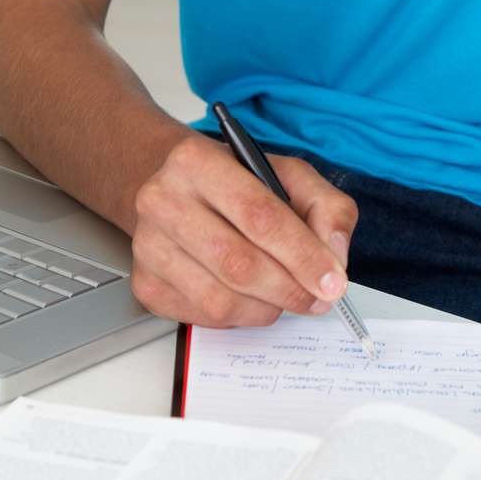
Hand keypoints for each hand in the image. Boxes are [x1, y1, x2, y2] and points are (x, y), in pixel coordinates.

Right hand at [130, 132, 356, 329]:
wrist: (174, 188)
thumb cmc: (234, 181)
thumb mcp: (288, 175)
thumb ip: (326, 207)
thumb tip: (334, 256)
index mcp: (197, 161)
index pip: (259, 216)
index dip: (303, 255)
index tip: (333, 281)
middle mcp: (162, 201)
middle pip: (238, 264)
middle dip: (290, 289)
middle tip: (318, 298)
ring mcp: (148, 246)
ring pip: (220, 300)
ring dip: (267, 307)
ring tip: (284, 293)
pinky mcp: (145, 284)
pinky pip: (203, 318)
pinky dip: (240, 316)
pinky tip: (250, 295)